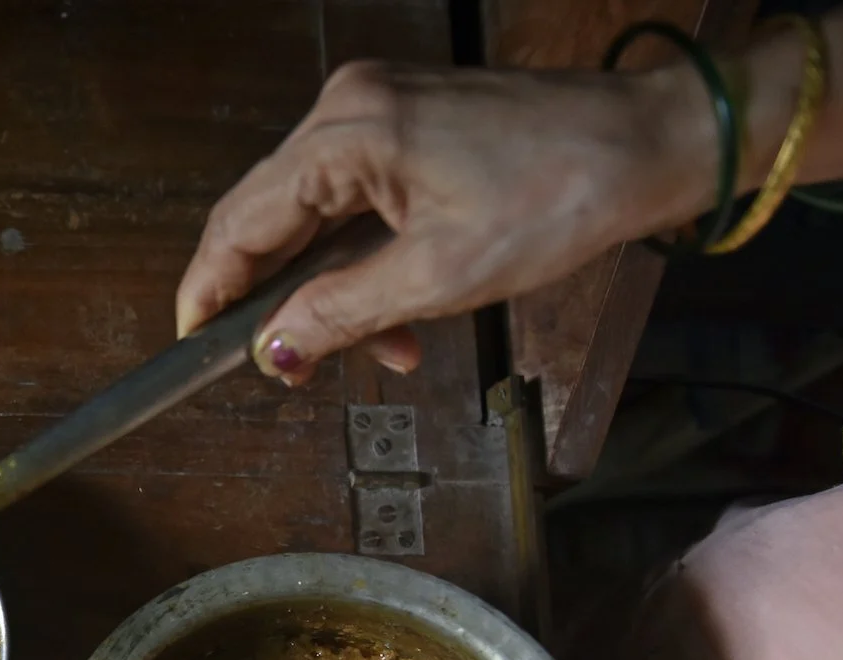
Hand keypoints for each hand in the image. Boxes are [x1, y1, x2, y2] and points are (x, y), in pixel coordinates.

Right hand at [174, 59, 714, 383]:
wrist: (650, 144)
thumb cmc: (560, 195)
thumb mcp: (439, 277)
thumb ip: (340, 315)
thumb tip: (272, 353)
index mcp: (345, 133)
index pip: (240, 222)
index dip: (210, 291)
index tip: (193, 348)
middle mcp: (346, 108)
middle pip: (269, 218)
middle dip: (278, 301)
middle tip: (285, 368)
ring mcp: (377, 109)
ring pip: (314, 217)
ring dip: (331, 290)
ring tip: (376, 350)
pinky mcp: (407, 123)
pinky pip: (354, 200)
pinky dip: (363, 259)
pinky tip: (397, 311)